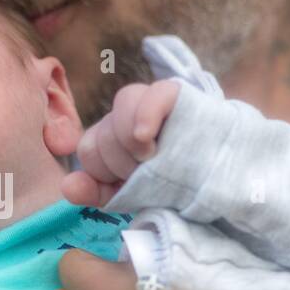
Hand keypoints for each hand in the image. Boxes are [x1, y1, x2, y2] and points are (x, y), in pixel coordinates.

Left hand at [62, 79, 179, 207]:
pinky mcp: (175, 95)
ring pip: (122, 104)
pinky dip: (145, 115)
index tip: (129, 185)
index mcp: (112, 137)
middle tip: (149, 175)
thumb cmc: (174, 186)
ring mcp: (150, 101)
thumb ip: (98, 192)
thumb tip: (68, 186)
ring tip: (152, 159)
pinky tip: (145, 137)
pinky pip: (154, 94)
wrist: (221, 178)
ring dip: (131, 142)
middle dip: (122, 163)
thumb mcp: (133, 195)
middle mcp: (126, 115)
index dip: (104, 172)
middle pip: (103, 131)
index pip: (88, 148)